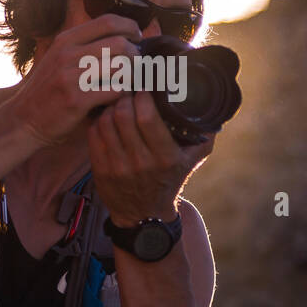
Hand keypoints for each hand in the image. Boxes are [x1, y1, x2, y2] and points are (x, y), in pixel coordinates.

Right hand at [3, 13, 143, 148]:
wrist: (23, 120)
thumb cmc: (47, 91)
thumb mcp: (58, 59)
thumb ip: (83, 46)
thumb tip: (121, 37)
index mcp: (65, 40)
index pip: (108, 21)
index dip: (129, 27)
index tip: (137, 38)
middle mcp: (68, 54)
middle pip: (119, 43)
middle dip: (135, 54)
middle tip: (137, 65)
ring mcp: (72, 76)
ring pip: (121, 66)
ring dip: (132, 75)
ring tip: (129, 82)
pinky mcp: (77, 100)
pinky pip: (115, 90)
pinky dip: (124, 94)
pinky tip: (119, 99)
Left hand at [87, 91, 214, 226]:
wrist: (146, 216)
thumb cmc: (170, 180)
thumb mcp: (194, 159)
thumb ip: (205, 134)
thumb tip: (212, 107)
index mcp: (165, 157)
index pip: (148, 118)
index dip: (143, 97)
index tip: (144, 90)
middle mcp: (141, 163)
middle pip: (123, 116)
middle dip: (125, 98)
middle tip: (129, 93)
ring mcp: (118, 168)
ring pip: (106, 123)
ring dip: (110, 108)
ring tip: (118, 104)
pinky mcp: (101, 171)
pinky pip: (94, 135)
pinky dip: (99, 121)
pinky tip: (107, 119)